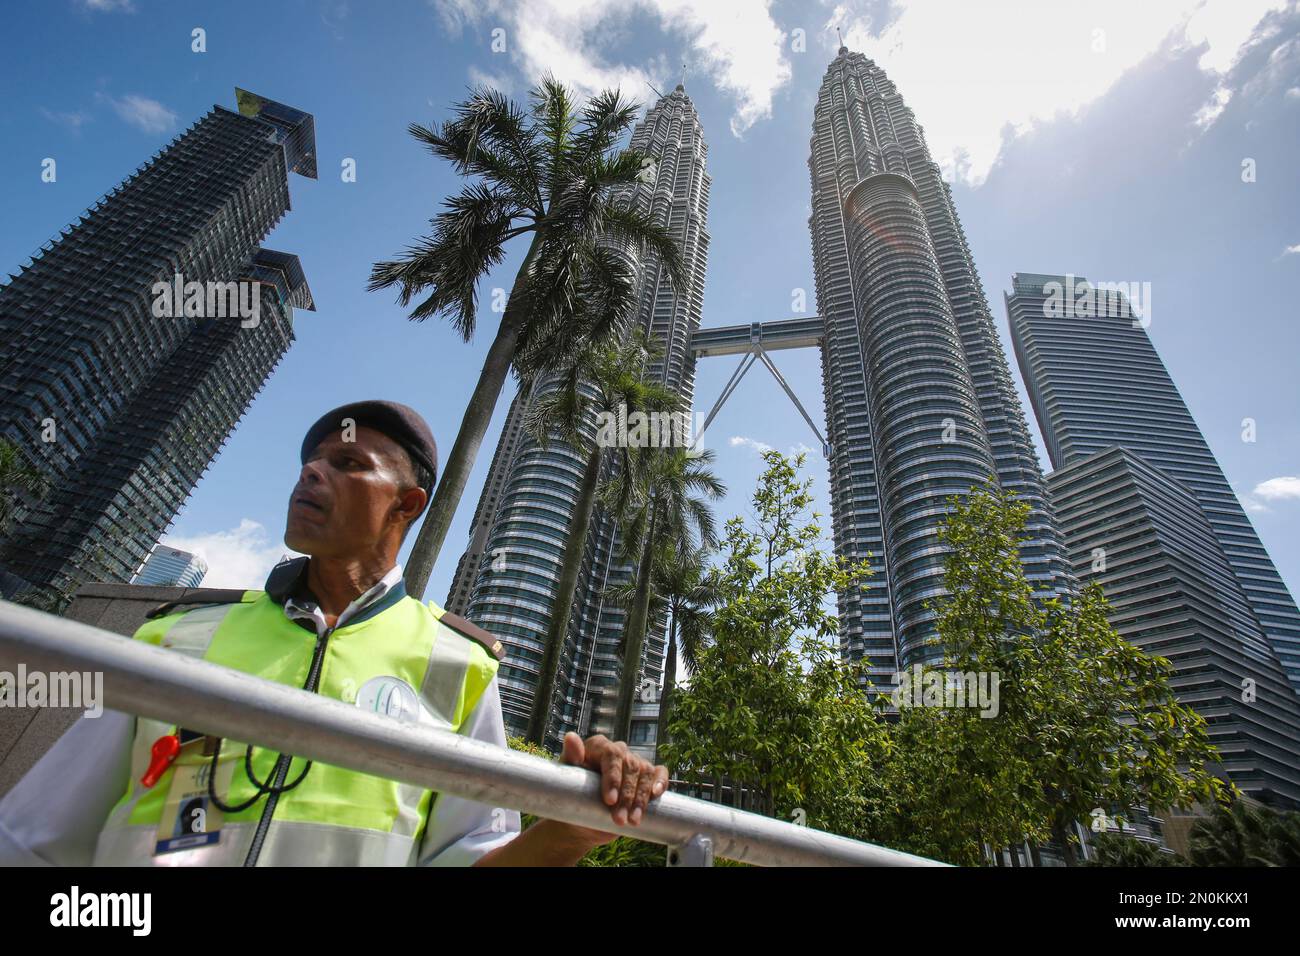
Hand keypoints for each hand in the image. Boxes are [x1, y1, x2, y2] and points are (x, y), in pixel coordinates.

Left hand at [558, 732, 668, 846]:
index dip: (613, 777)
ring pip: (645, 773)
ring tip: (632, 821)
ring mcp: (633, 763)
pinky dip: (661, 782)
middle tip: (618, 819)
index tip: (609, 800)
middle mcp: (619, 752)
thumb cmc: (571, 796)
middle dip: (626, 796)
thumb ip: (570, 756)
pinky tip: (656, 794)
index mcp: (599, 747)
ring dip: (641, 799)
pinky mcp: (645, 777)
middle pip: (631, 766)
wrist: (582, 819)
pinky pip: (659, 773)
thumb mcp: (566, 778)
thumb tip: (571, 737)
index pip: (612, 755)